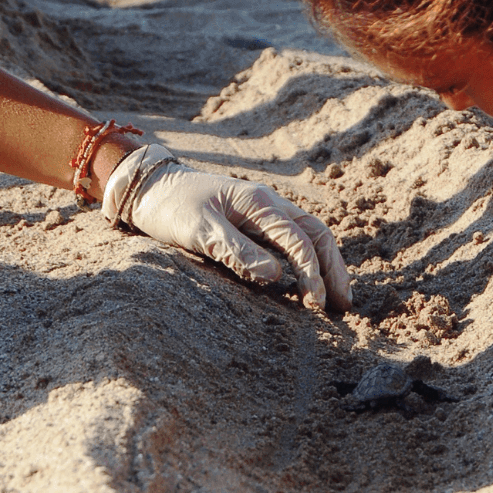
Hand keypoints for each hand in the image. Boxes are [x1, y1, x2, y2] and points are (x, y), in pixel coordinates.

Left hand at [103, 145, 351, 311]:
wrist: (149, 187)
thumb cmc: (171, 206)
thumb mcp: (199, 230)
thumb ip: (236, 251)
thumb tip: (276, 277)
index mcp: (258, 201)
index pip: (298, 238)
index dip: (312, 272)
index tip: (316, 303)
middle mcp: (269, 204)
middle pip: (316, 233)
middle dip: (333, 268)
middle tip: (343, 306)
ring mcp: (264, 213)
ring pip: (308, 235)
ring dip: (325, 264)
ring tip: (337, 298)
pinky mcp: (255, 224)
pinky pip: (291, 241)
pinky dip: (308, 261)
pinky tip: (309, 284)